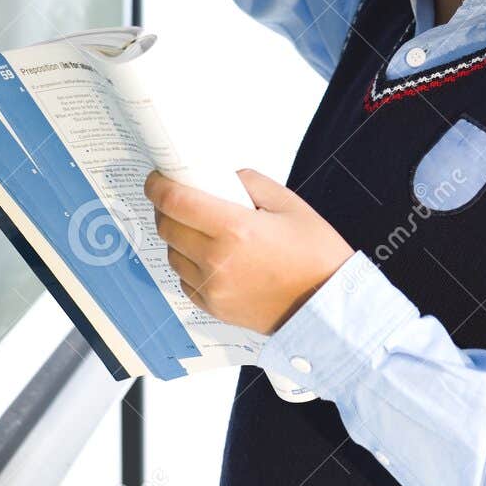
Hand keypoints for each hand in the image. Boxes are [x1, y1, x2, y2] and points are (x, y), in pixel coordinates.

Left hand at [143, 167, 355, 336]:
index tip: (157, 179)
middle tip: (181, 200)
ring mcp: (213, 288)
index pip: (175, 201)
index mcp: (235, 229)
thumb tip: (221, 177)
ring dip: (178, 238)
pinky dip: (190, 265)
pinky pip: (185, 280)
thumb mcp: (289, 204)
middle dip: (167, 209)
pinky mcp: (214, 308)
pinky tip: (211, 257)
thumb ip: (249, 183)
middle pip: (167, 227)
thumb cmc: (316, 256)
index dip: (158, 185)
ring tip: (201, 230)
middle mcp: (217, 260)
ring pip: (172, 254)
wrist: (328, 308)